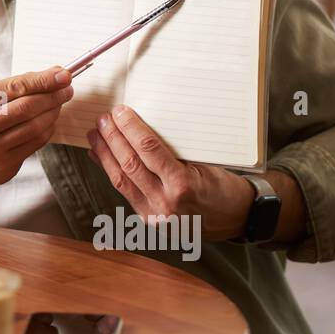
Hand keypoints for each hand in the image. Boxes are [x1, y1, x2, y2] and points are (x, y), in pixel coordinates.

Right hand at [0, 66, 74, 218]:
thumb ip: (5, 89)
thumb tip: (46, 76)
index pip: (12, 88)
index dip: (41, 80)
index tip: (62, 74)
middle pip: (26, 108)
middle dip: (52, 95)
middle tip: (66, 88)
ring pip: (34, 127)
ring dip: (53, 111)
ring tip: (59, 102)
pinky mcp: (4, 167)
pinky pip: (35, 143)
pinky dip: (47, 129)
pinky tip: (49, 120)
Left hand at [85, 105, 254, 241]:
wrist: (238, 219)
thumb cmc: (226, 188)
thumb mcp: (206, 164)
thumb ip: (174, 152)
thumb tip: (143, 129)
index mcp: (183, 186)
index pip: (148, 150)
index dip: (131, 128)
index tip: (120, 112)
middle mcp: (166, 203)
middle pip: (129, 164)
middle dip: (112, 138)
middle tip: (102, 120)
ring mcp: (155, 215)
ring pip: (121, 180)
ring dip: (105, 155)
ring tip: (95, 136)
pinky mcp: (149, 220)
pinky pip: (125, 192)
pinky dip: (112, 172)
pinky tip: (102, 158)